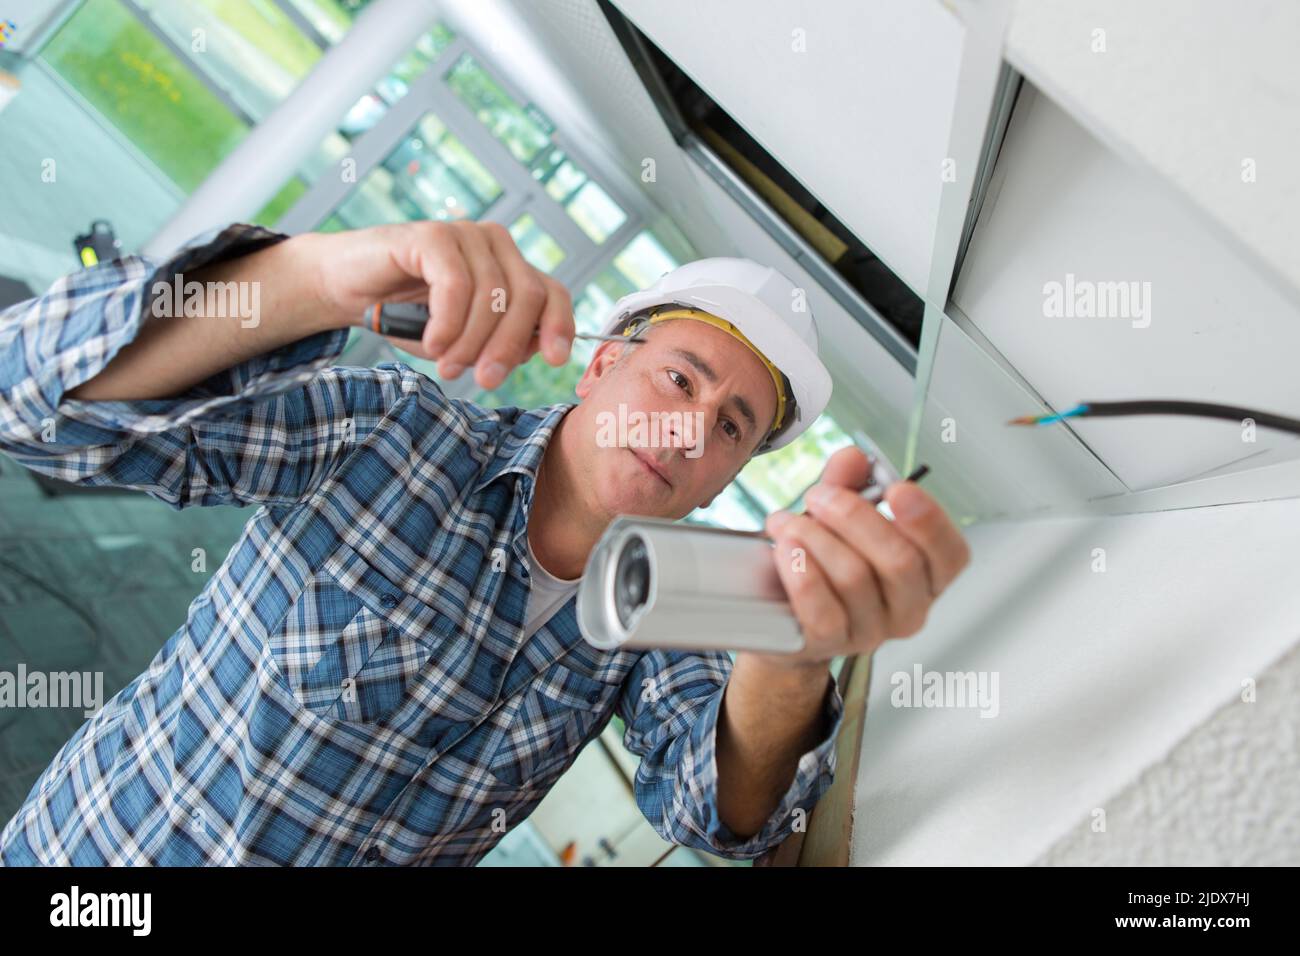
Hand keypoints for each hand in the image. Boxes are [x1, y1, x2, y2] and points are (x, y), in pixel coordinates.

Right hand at [309, 220, 574, 389]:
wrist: (348, 290)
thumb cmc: (409, 317)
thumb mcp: (463, 340)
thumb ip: (500, 343)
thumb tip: (534, 350)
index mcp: (511, 267)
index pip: (553, 293)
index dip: (560, 326)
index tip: (556, 361)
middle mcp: (494, 244)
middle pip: (527, 297)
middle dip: (508, 346)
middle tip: (485, 379)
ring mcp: (465, 234)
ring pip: (491, 295)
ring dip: (470, 341)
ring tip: (446, 365)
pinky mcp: (432, 235)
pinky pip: (456, 284)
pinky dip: (448, 321)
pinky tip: (433, 343)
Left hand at [756, 446, 970, 669]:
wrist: (782, 613)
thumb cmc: (823, 560)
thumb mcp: (837, 515)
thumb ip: (848, 483)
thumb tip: (853, 458)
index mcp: (926, 574)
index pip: (950, 553)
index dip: (929, 520)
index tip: (896, 489)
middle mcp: (909, 608)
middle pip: (900, 561)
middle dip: (854, 516)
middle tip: (818, 496)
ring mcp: (872, 631)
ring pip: (855, 578)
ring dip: (815, 538)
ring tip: (786, 522)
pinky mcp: (830, 645)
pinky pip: (823, 612)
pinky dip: (802, 574)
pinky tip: (786, 551)